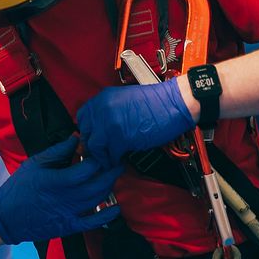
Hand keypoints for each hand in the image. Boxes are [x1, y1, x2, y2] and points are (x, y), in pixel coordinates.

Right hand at [0, 136, 123, 244]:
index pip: (86, 169)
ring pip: (98, 199)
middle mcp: (66, 198)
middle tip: (117, 162)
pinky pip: (93, 222)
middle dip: (111, 172)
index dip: (97, 159)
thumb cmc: (20, 187)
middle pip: (97, 184)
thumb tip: (77, 138)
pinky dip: (107, 216)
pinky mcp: (70, 226)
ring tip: (113, 176)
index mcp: (56, 180)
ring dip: (109, 187)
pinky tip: (116, 207)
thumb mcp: (35, 163)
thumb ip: (57, 151)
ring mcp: (69, 214)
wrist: (7, 216)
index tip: (100, 151)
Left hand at [77, 78, 193, 167]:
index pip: (82, 117)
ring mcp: (110, 121)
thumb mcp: (125, 102)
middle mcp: (103, 108)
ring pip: (94, 146)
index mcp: (103, 98)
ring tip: (111, 159)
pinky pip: (111, 154)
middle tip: (100, 154)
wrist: (176, 103)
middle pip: (85, 133)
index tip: (93, 140)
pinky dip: (115, 161)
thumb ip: (109, 114)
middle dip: (92, 147)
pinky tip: (121, 160)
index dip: (87, 132)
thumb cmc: (157, 103)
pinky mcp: (121, 136)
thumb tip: (101, 131)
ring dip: (102, 156)